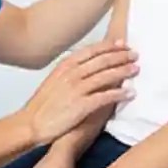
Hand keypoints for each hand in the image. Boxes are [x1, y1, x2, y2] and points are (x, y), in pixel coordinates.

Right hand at [19, 41, 136, 145]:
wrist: (31, 123)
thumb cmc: (42, 104)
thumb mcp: (54, 80)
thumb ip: (70, 71)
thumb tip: (86, 65)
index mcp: (65, 66)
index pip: (92, 51)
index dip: (109, 47)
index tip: (122, 44)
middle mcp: (71, 74)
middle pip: (102, 61)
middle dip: (121, 56)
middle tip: (135, 55)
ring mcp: (76, 89)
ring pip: (105, 76)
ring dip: (123, 71)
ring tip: (136, 69)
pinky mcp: (81, 106)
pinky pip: (104, 97)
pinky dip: (119, 94)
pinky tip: (130, 93)